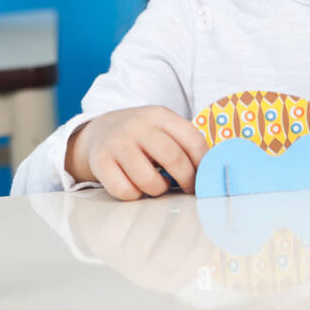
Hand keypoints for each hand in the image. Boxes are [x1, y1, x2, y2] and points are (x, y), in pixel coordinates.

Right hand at [66, 106, 207, 199]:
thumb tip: (210, 172)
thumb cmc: (142, 135)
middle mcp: (138, 126)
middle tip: (188, 188)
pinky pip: (126, 191)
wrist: (99, 130)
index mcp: (160, 115)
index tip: (207, 177)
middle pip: (173, 159)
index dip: (204, 164)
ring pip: (149, 181)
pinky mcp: (100, 162)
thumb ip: (184, 144)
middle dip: (187, 180)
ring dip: (159, 189)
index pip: (193, 140)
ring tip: (158, 184)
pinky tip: (136, 185)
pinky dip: (135, 195)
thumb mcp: (163, 128)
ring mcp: (118, 143)